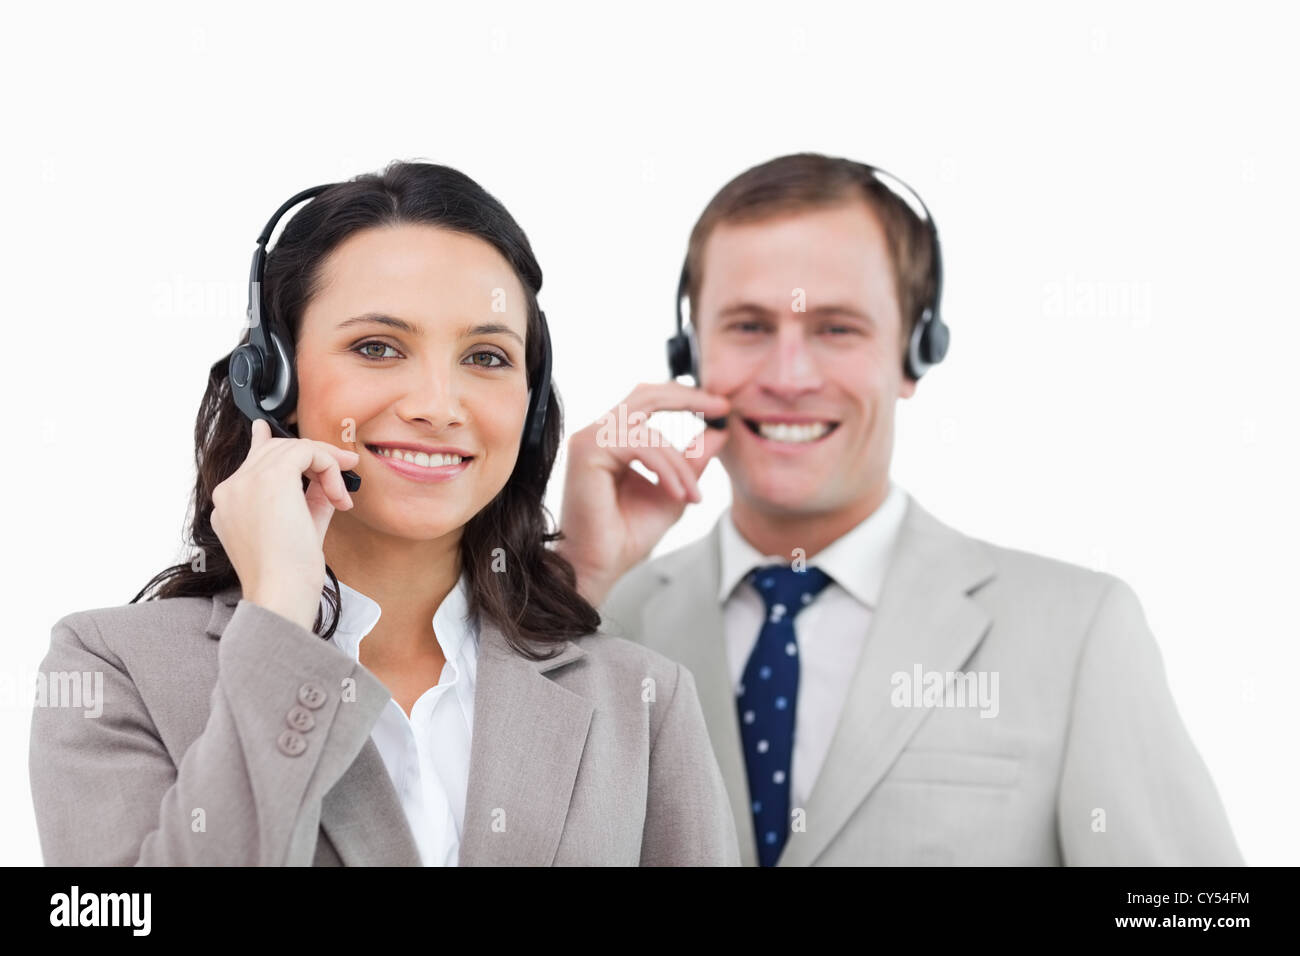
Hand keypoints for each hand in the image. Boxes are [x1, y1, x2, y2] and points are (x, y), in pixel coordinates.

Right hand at [210, 418, 359, 630]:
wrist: (282, 593)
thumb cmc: (289, 574)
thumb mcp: (300, 526)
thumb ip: (308, 497)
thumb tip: (325, 475)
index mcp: (230, 504)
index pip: (251, 461)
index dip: (270, 442)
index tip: (287, 438)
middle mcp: (231, 489)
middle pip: (274, 450)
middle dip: (314, 456)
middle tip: (345, 469)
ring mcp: (246, 481)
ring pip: (292, 448)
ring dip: (326, 465)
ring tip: (342, 493)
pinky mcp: (270, 478)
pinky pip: (306, 452)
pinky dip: (329, 468)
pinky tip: (338, 494)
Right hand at [556, 383, 729, 605]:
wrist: (600, 567)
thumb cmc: (626, 535)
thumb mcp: (673, 490)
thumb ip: (692, 460)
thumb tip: (719, 431)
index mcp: (614, 438)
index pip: (650, 400)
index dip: (686, 397)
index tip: (721, 407)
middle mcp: (598, 433)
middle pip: (647, 394)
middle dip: (689, 398)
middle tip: (721, 409)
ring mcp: (589, 438)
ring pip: (651, 430)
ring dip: (679, 463)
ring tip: (692, 495)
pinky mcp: (587, 450)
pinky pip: (642, 446)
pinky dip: (666, 470)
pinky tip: (677, 495)